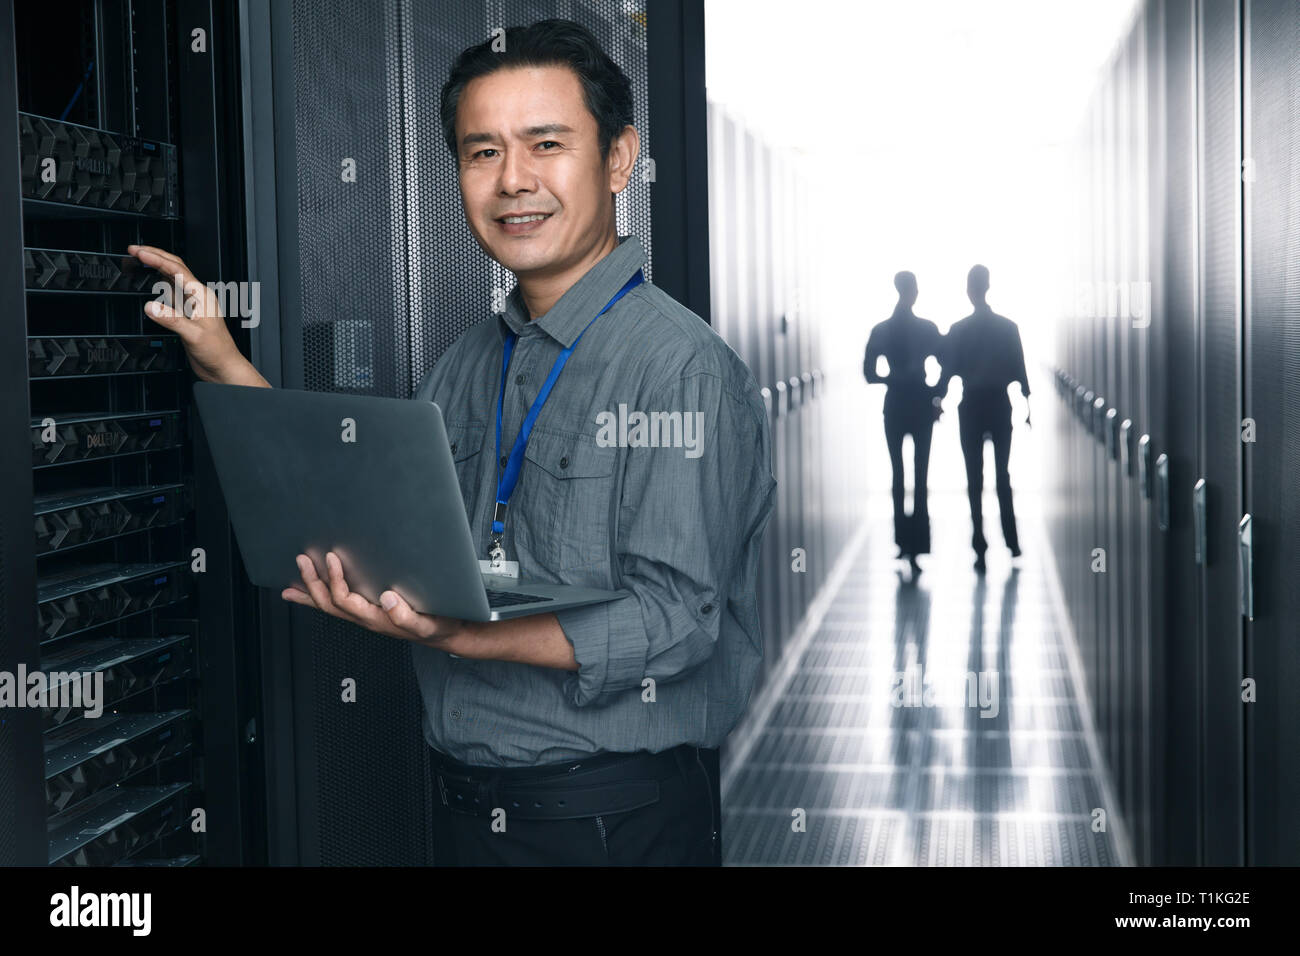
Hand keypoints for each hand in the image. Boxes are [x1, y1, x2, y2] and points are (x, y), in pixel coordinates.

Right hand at [127, 244, 267, 386]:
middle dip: (154, 256)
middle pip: (174, 267)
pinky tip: (151, 281)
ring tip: (139, 258)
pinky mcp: (186, 313)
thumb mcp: (193, 335)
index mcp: (201, 296)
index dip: (156, 258)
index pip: (176, 269)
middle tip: (133, 249)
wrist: (223, 367)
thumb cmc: (217, 351)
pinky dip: (158, 283)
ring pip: (171, 278)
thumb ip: (172, 320)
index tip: (139, 252)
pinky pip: (170, 292)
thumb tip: (151, 306)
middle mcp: (197, 296)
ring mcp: (191, 304)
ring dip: (155, 266)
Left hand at [281, 551, 472, 650]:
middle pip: (329, 604)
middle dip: (312, 583)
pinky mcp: (369, 611)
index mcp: (376, 619)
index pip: (346, 601)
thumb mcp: (427, 623)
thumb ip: (406, 615)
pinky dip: (320, 598)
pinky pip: (338, 606)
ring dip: (311, 591)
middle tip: (303, 560)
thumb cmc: (438, 626)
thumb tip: (386, 598)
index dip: (335, 580)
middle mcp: (366, 618)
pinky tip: (311, 592)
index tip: (332, 558)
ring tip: (294, 579)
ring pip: (330, 606)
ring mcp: (365, 616)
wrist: (447, 633)